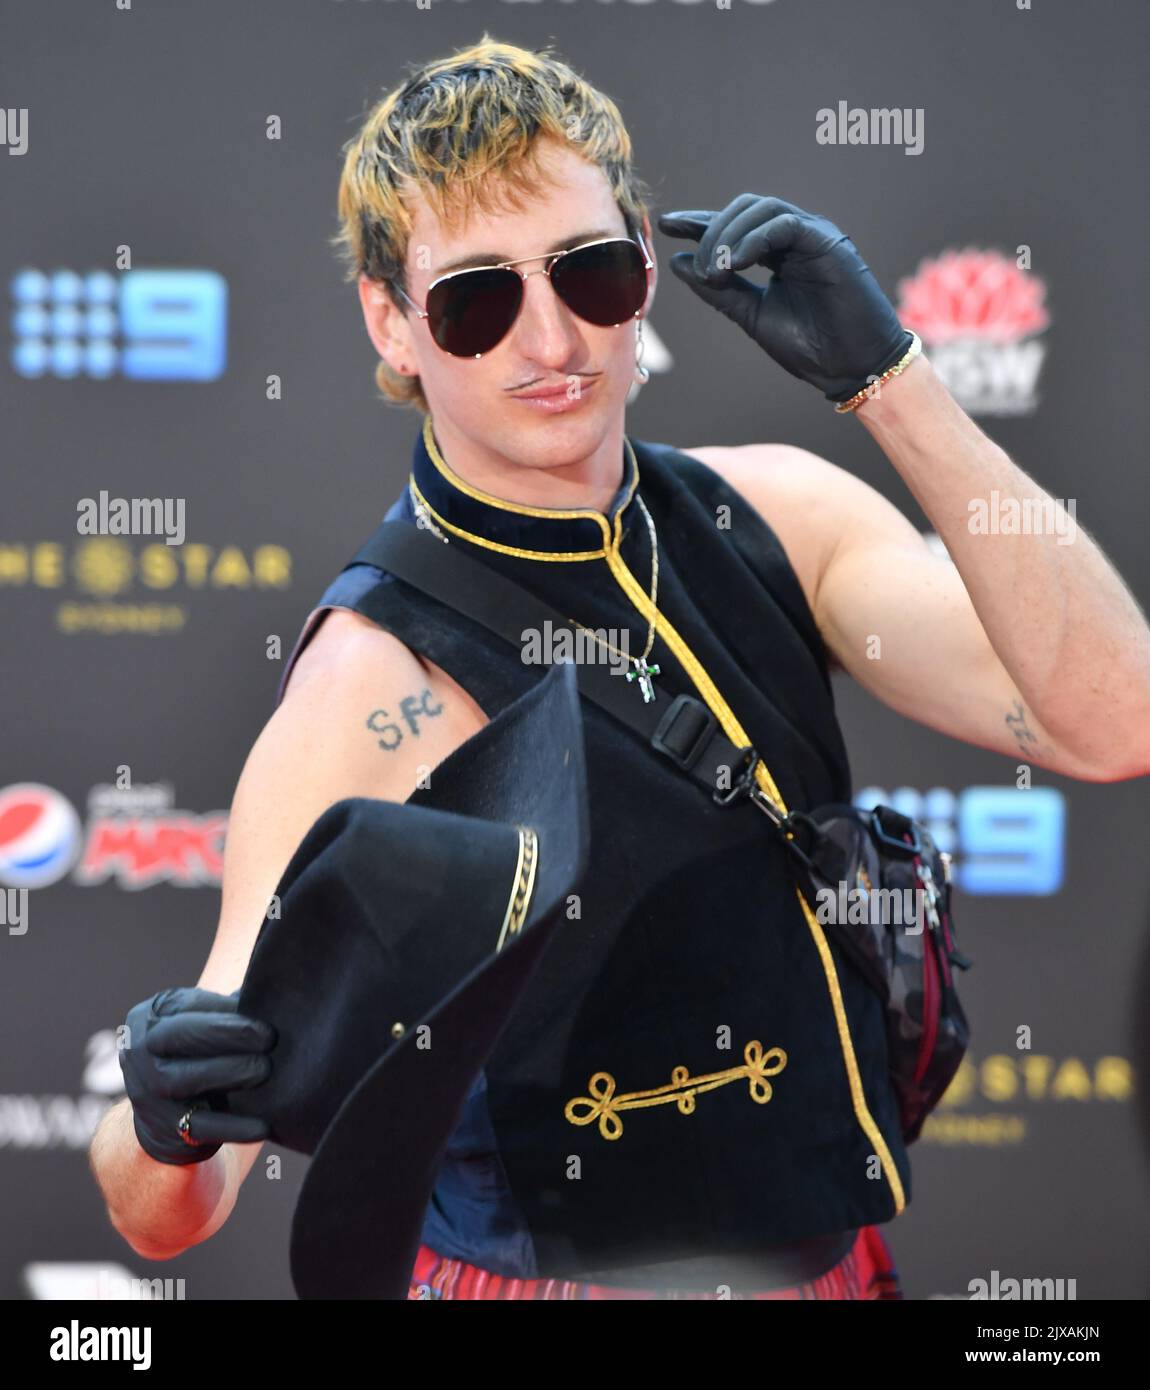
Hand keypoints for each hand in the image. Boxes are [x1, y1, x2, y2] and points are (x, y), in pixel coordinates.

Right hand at [118, 987, 274, 1164]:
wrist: (164, 1116)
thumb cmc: (196, 1054)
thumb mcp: (201, 1024)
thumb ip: (228, 1008)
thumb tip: (271, 993)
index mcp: (148, 1017)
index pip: (184, 1006)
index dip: (224, 1009)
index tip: (264, 1015)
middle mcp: (138, 1051)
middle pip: (176, 1036)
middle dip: (225, 1034)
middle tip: (269, 1038)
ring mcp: (146, 1091)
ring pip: (181, 1079)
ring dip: (228, 1072)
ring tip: (265, 1069)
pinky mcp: (164, 1128)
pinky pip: (199, 1127)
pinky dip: (234, 1126)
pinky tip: (263, 1125)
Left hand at [658, 195, 911, 403]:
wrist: (849, 366)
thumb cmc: (809, 345)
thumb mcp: (751, 315)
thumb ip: (718, 289)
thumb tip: (679, 263)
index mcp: (776, 252)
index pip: (734, 226)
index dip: (699, 223)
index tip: (667, 226)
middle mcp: (794, 237)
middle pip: (743, 209)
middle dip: (712, 232)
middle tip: (701, 269)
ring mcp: (811, 235)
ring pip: (762, 209)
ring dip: (730, 236)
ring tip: (716, 271)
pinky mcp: (826, 241)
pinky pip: (784, 224)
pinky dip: (756, 239)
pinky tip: (736, 263)